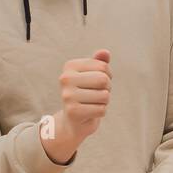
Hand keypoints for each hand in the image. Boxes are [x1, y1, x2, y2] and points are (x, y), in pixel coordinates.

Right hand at [42, 49, 111, 163]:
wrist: (73, 120)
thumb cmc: (87, 93)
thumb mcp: (93, 75)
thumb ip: (100, 62)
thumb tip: (105, 52)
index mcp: (70, 66)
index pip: (103, 66)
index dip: (107, 75)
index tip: (98, 82)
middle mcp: (65, 78)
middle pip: (103, 80)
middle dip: (107, 88)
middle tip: (96, 94)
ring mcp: (67, 95)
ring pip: (104, 95)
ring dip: (104, 101)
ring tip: (92, 102)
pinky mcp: (72, 111)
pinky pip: (101, 109)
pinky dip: (101, 112)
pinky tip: (90, 112)